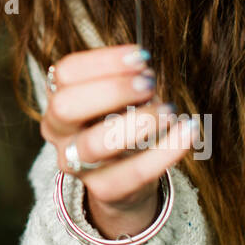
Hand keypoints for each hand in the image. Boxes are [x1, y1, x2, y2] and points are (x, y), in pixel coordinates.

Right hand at [41, 44, 195, 238]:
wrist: (123, 177)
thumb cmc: (120, 121)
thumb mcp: (117, 96)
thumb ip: (125, 80)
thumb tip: (144, 68)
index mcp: (58, 97)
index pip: (66, 72)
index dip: (102, 61)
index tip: (140, 56)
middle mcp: (58, 131)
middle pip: (66, 106)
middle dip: (111, 91)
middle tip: (149, 84)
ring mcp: (74, 163)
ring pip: (94, 144)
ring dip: (137, 122)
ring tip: (169, 110)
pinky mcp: (102, 189)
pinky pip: (131, 174)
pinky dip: (164, 152)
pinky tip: (186, 133)